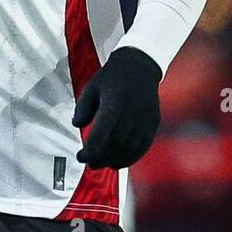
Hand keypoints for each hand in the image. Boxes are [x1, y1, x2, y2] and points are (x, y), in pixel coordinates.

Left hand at [72, 46, 162, 168]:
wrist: (139, 66)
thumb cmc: (111, 78)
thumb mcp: (91, 88)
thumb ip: (83, 108)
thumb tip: (76, 125)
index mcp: (115, 103)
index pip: (103, 133)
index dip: (92, 149)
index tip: (81, 156)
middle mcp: (133, 113)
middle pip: (117, 143)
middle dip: (102, 157)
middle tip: (90, 164)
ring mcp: (146, 119)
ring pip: (131, 147)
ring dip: (116, 159)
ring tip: (103, 165)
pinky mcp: (154, 123)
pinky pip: (144, 145)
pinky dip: (132, 157)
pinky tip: (119, 162)